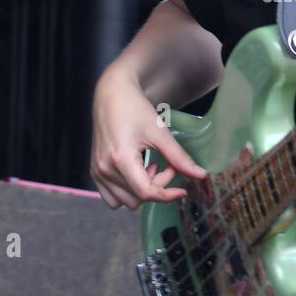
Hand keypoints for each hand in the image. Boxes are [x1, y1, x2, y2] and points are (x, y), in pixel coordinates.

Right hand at [90, 67, 207, 210]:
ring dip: (142, 190)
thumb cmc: (135, 109)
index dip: (168, 195)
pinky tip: (137, 172)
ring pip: (126, 201)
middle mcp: (105, 168)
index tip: (183, 189)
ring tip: (151, 167)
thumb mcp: (160, 133)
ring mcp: (97, 171)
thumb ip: (179, 157)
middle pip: (138, 198)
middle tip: (166, 165)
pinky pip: (112, 197)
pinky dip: (128, 191)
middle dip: (157, 187)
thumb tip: (200, 175)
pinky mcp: (94, 171)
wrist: (112, 95)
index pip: (146, 192)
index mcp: (120, 159)